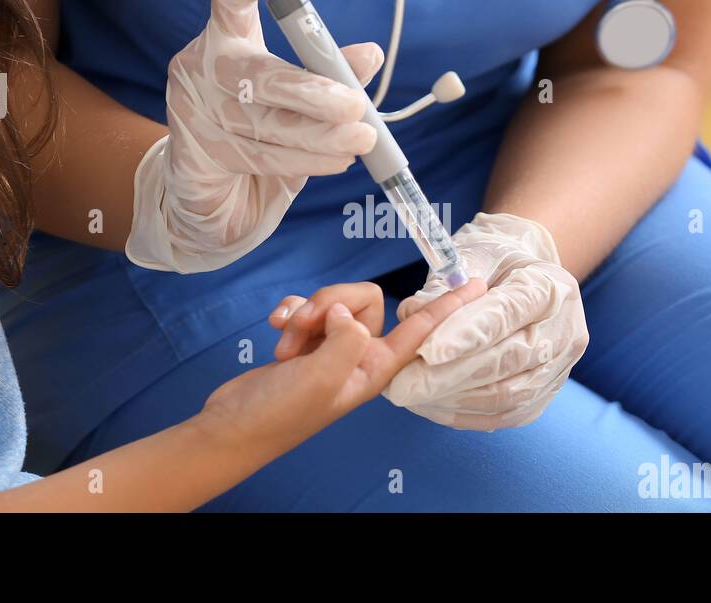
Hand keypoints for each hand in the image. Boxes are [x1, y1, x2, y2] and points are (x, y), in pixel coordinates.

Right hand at [126, 0, 383, 273]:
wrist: (213, 194)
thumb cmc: (258, 132)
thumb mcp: (298, 100)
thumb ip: (330, 75)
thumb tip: (369, 55)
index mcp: (226, 37)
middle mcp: (202, 67)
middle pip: (256, 72)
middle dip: (310, 91)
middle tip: (354, 105)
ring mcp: (194, 111)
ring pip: (266, 124)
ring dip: (319, 135)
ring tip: (360, 139)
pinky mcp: (195, 154)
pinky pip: (259, 157)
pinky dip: (305, 160)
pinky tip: (337, 159)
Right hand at [199, 280, 486, 453]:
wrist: (234, 425)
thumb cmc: (281, 413)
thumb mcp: (321, 377)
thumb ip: (346, 338)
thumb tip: (345, 312)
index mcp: (374, 368)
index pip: (419, 331)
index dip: (447, 308)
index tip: (476, 284)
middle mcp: (358, 355)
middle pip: (365, 300)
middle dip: (329, 302)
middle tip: (301, 326)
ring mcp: (331, 347)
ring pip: (333, 301)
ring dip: (305, 311)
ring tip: (284, 338)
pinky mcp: (306, 340)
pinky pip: (309, 306)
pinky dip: (291, 311)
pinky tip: (276, 325)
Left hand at [386, 213, 588, 430]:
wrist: (528, 278)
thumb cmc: (495, 264)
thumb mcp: (471, 255)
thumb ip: (445, 283)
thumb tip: (412, 313)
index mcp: (550, 286)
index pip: (507, 314)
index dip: (467, 336)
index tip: (428, 351)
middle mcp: (565, 330)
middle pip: (507, 359)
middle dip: (451, 376)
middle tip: (404, 385)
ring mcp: (559, 368)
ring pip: (507, 394)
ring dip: (453, 399)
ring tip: (411, 395)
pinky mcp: (544, 395)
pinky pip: (504, 415)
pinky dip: (464, 414)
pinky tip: (431, 406)